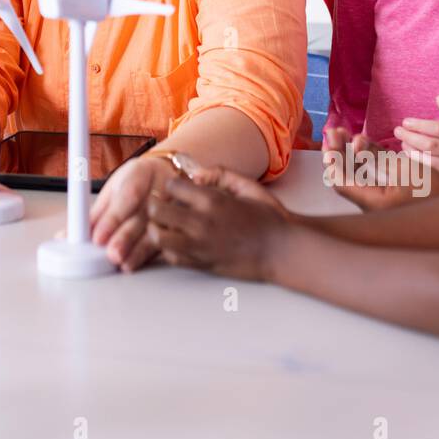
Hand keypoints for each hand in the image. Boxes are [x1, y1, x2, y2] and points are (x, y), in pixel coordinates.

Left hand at [91, 154, 174, 271]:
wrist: (166, 173)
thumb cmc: (137, 182)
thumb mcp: (115, 188)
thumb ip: (96, 212)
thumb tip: (69, 236)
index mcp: (142, 173)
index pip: (128, 196)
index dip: (113, 218)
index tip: (98, 237)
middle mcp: (162, 189)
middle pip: (143, 216)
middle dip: (125, 238)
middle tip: (111, 255)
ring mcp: (176, 207)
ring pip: (160, 231)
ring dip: (140, 251)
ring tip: (125, 264)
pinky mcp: (183, 224)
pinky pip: (171, 241)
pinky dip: (154, 255)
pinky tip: (142, 262)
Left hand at [145, 172, 279, 278]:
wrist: (282, 251)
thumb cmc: (268, 218)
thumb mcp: (249, 186)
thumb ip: (221, 174)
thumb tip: (195, 175)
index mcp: (212, 200)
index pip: (171, 186)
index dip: (171, 185)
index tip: (176, 189)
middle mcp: (201, 223)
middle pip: (156, 210)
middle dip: (156, 204)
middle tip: (164, 205)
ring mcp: (199, 246)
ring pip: (157, 236)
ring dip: (157, 227)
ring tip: (167, 224)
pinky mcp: (201, 264)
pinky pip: (170, 257)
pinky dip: (168, 248)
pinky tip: (177, 241)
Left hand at [322, 126, 415, 210]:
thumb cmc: (434, 190)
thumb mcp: (404, 169)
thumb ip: (377, 157)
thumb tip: (353, 147)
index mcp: (373, 203)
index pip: (341, 182)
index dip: (333, 160)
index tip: (330, 142)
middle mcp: (372, 204)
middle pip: (346, 176)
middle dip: (339, 152)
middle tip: (334, 131)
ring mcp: (380, 200)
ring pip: (357, 175)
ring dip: (350, 153)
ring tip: (345, 133)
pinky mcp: (389, 194)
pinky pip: (370, 177)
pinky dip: (365, 160)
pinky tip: (362, 143)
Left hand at [395, 97, 438, 184]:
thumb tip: (438, 97)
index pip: (438, 129)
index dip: (419, 125)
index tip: (405, 122)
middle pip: (432, 145)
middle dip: (411, 138)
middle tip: (397, 131)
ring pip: (431, 161)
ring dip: (412, 152)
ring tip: (402, 144)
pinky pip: (434, 174)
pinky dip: (420, 165)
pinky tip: (410, 157)